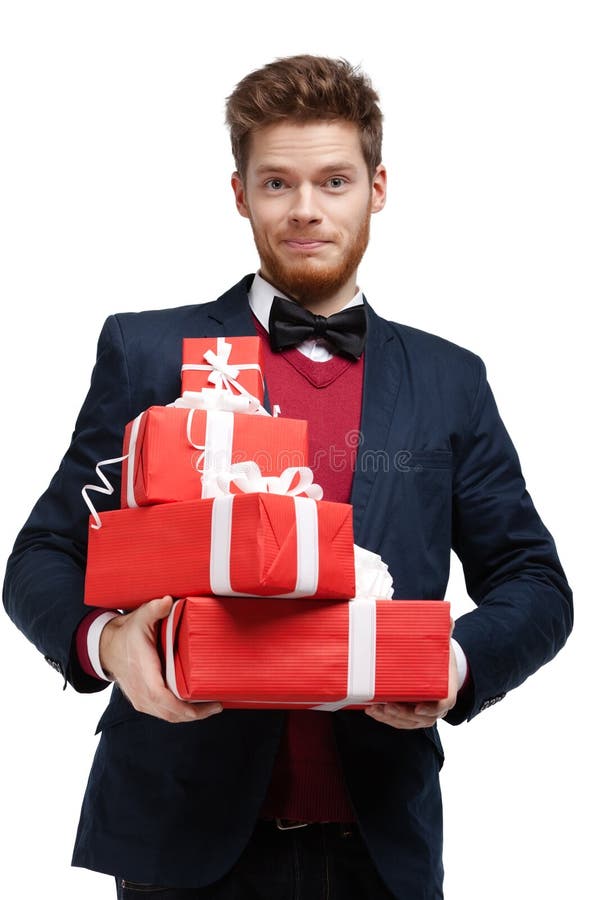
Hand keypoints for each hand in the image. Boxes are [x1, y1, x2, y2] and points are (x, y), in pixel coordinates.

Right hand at [99, 595, 222, 723]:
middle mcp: (140, 689)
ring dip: (188, 716)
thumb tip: (168, 600)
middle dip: (194, 714)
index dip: (181, 706)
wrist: (109, 647)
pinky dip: (179, 715)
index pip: (160, 695)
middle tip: (217, 705)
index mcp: (143, 670)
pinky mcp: (142, 702)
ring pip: (166, 716)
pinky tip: (195, 709)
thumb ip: (154, 609)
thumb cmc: (128, 633)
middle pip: (168, 712)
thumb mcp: (140, 617)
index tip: (202, 707)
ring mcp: (140, 698)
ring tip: (211, 708)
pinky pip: (162, 714)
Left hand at [364, 624, 458, 729]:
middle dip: (404, 715)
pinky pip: (400, 720)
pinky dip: (386, 718)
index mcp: (447, 687)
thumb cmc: (438, 652)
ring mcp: (424, 709)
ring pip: (409, 722)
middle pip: (423, 718)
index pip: (444, 703)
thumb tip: (448, 618)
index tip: (418, 708)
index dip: (432, 708)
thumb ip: (445, 629)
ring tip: (375, 709)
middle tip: (387, 706)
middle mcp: (437, 703)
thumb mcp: (443, 639)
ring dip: (392, 719)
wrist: (435, 660)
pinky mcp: (410, 711)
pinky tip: (373, 710)